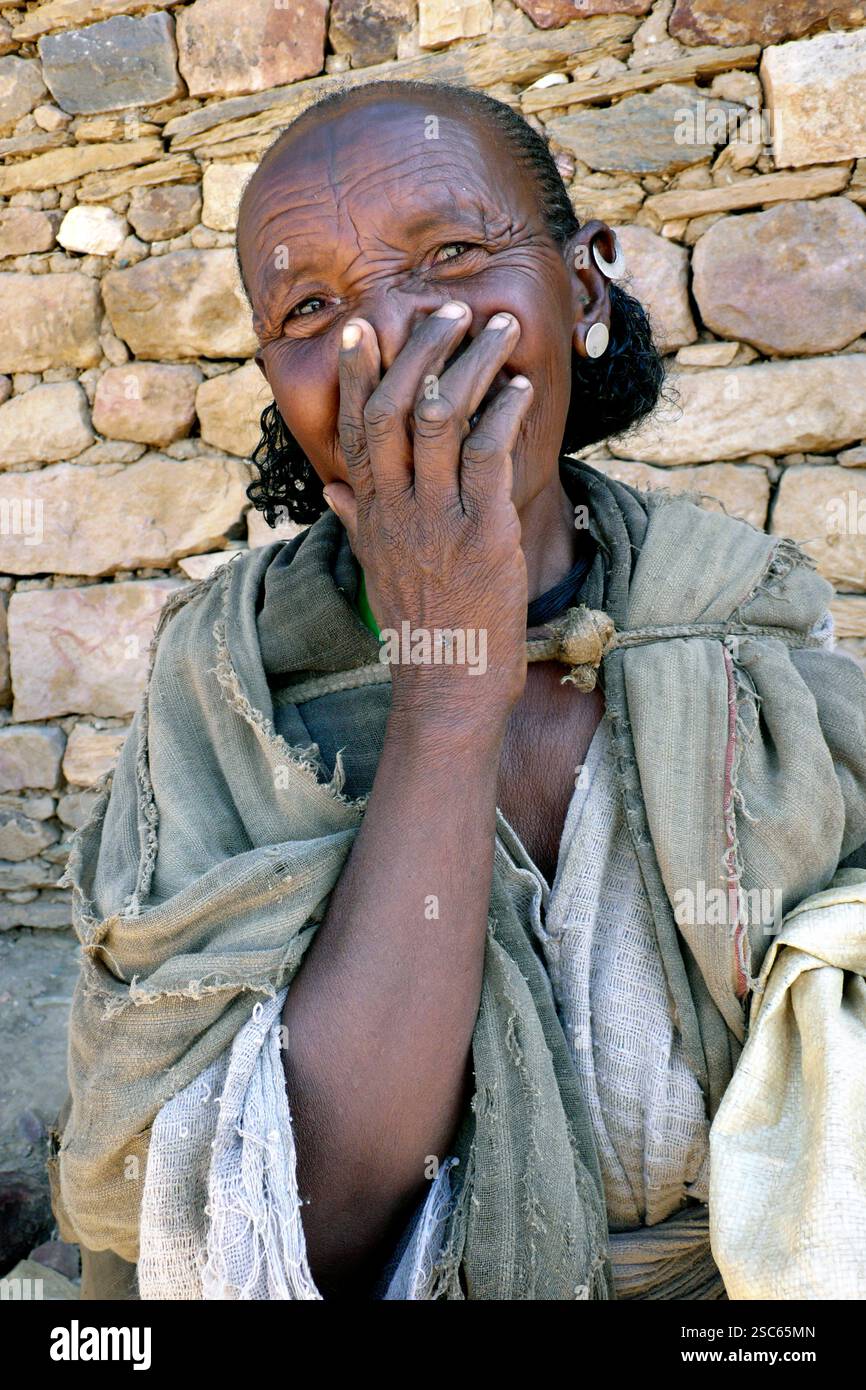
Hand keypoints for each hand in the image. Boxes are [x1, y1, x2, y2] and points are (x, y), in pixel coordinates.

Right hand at [324, 301, 531, 727]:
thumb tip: (332, 489)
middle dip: (420, 348)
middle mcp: (396, 506)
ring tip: (500, 325)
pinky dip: (505, 413)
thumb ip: (356, 519)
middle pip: (394, 406)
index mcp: (371, 510)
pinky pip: (488, 454)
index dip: (355, 371)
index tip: (360, 325)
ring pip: (443, 416)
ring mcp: (437, 518)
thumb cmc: (420, 627)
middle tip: (448, 307)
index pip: (353, 426)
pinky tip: (521, 386)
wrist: (447, 685)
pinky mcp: (482, 534)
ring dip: (473, 362)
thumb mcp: (377, 568)